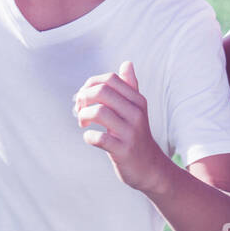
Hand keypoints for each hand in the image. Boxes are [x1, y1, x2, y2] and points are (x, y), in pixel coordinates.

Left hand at [74, 61, 166, 193]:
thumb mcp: (136, 109)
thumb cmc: (136, 135)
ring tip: (84, 124)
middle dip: (84, 99)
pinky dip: (89, 137)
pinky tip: (90, 138)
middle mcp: (136, 113)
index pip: (110, 79)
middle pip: (102, 92)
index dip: (91, 84)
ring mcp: (131, 132)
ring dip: (83, 117)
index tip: (85, 97)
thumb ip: (130, 87)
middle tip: (80, 110)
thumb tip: (127, 63)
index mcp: (138, 100)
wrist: (149, 167)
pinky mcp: (123, 150)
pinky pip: (99, 138)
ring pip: (99, 112)